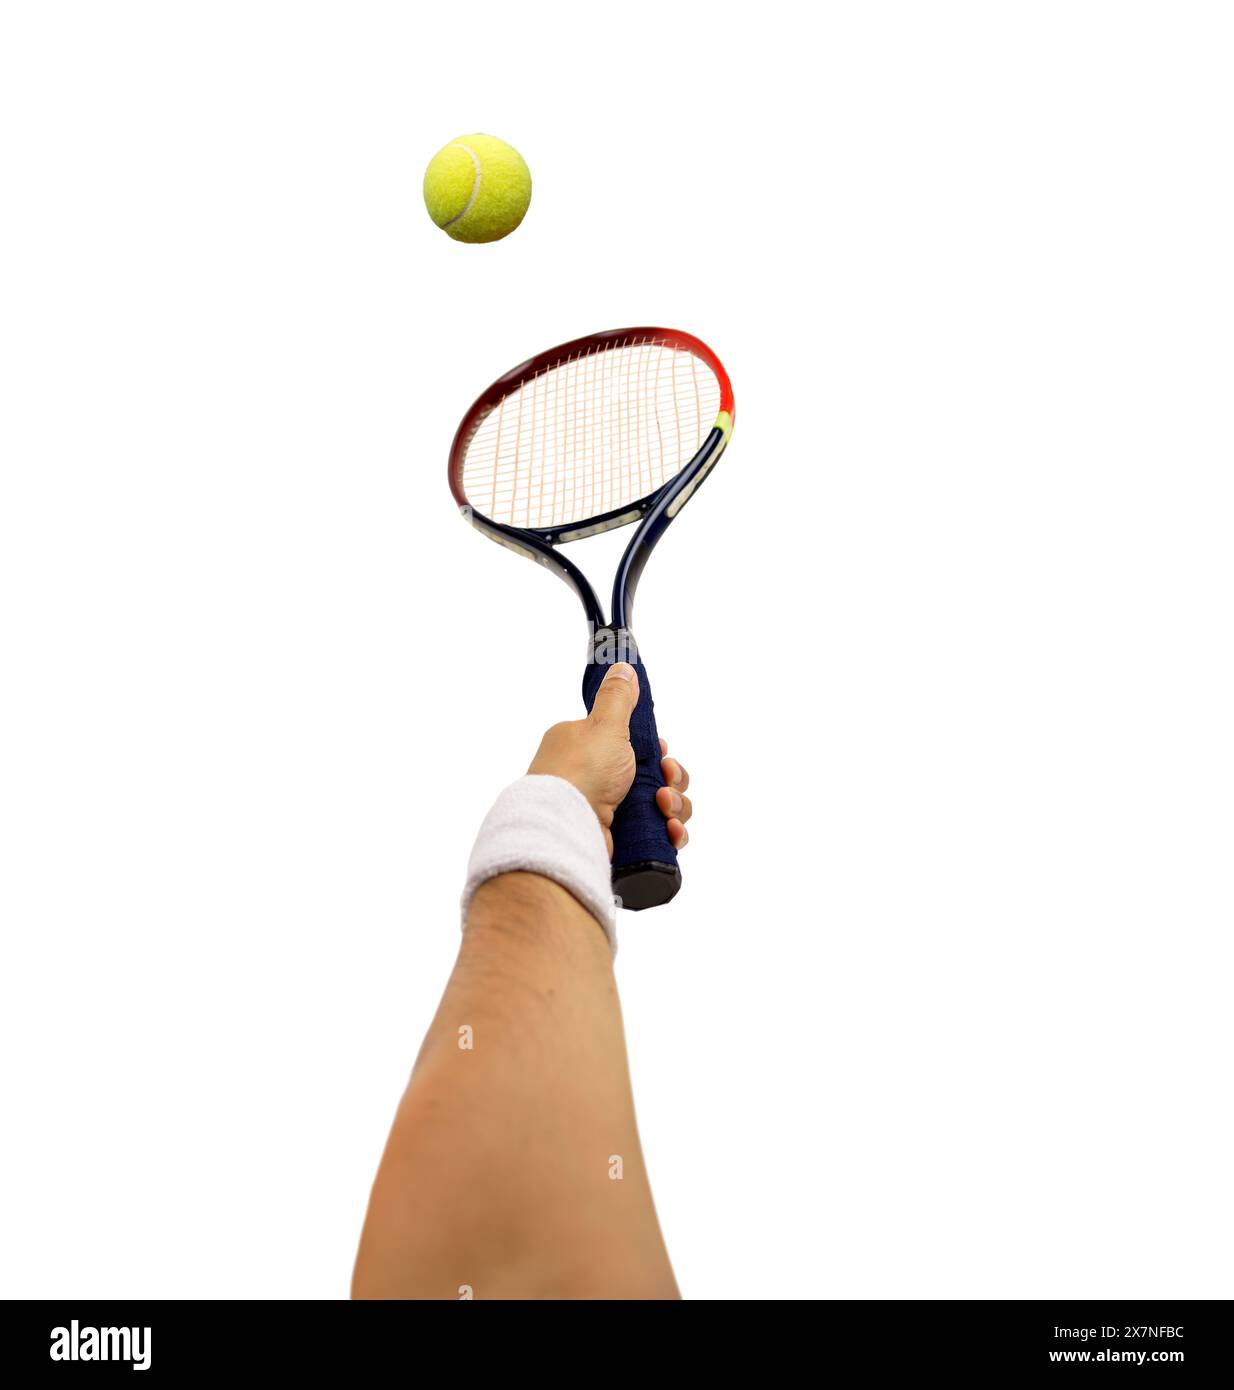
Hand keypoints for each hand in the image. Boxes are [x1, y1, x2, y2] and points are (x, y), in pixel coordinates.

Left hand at [529, 663, 693, 857]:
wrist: (565, 828)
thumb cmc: (581, 772)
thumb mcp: (603, 725)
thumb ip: (617, 698)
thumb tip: (622, 666)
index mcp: (589, 748)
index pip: (635, 746)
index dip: (658, 752)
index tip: (663, 754)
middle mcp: (597, 778)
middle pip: (655, 776)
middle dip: (671, 780)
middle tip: (666, 782)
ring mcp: (608, 810)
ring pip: (661, 806)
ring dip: (675, 805)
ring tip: (664, 807)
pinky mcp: (620, 838)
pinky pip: (656, 834)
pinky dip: (669, 831)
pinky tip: (669, 830)